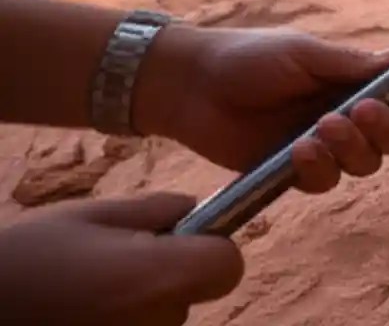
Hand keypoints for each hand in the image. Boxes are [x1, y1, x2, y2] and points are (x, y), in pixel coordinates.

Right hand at [0, 192, 242, 325]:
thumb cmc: (26, 260)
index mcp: (159, 278)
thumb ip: (155, 209)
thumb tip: (194, 209)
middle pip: (193, 292)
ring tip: (87, 288)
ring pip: (164, 315)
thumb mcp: (89, 216)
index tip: (175, 237)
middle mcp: (160, 321)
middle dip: (169, 272)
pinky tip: (81, 309)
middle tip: (114, 260)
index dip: (210, 247)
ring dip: (142, 300)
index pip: (227, 265)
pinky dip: (120, 319)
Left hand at [135, 25, 388, 192]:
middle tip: (359, 112)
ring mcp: (322, 147)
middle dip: (384, 130)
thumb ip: (350, 64)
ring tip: (319, 129)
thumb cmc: (246, 57)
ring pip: (364, 165)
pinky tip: (298, 151)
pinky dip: (319, 168)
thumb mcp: (302, 53)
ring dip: (351, 149)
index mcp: (352, 83)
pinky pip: (325, 183)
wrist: (190, 85)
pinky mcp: (294, 172)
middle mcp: (345, 117)